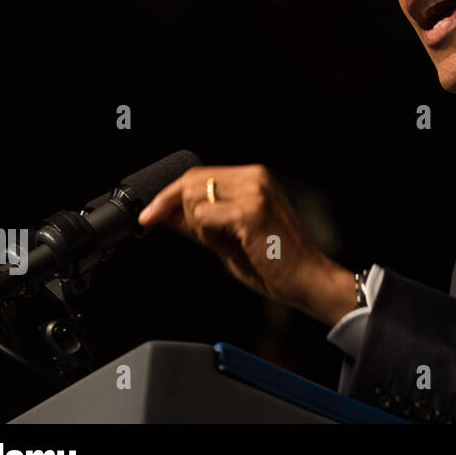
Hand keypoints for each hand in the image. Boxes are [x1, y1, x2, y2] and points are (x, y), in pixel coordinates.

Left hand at [138, 164, 355, 324]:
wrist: (307, 279)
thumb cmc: (275, 261)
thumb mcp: (229, 238)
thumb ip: (199, 222)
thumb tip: (165, 214)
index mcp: (254, 177)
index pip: (198, 175)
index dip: (167, 196)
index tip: (148, 216)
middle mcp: (256, 177)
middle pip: (191, 182)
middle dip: (178, 212)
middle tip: (198, 241)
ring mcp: (254, 191)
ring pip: (194, 199)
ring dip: (198, 228)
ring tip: (225, 244)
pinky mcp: (251, 211)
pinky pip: (204, 218)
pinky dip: (208, 236)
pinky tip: (231, 246)